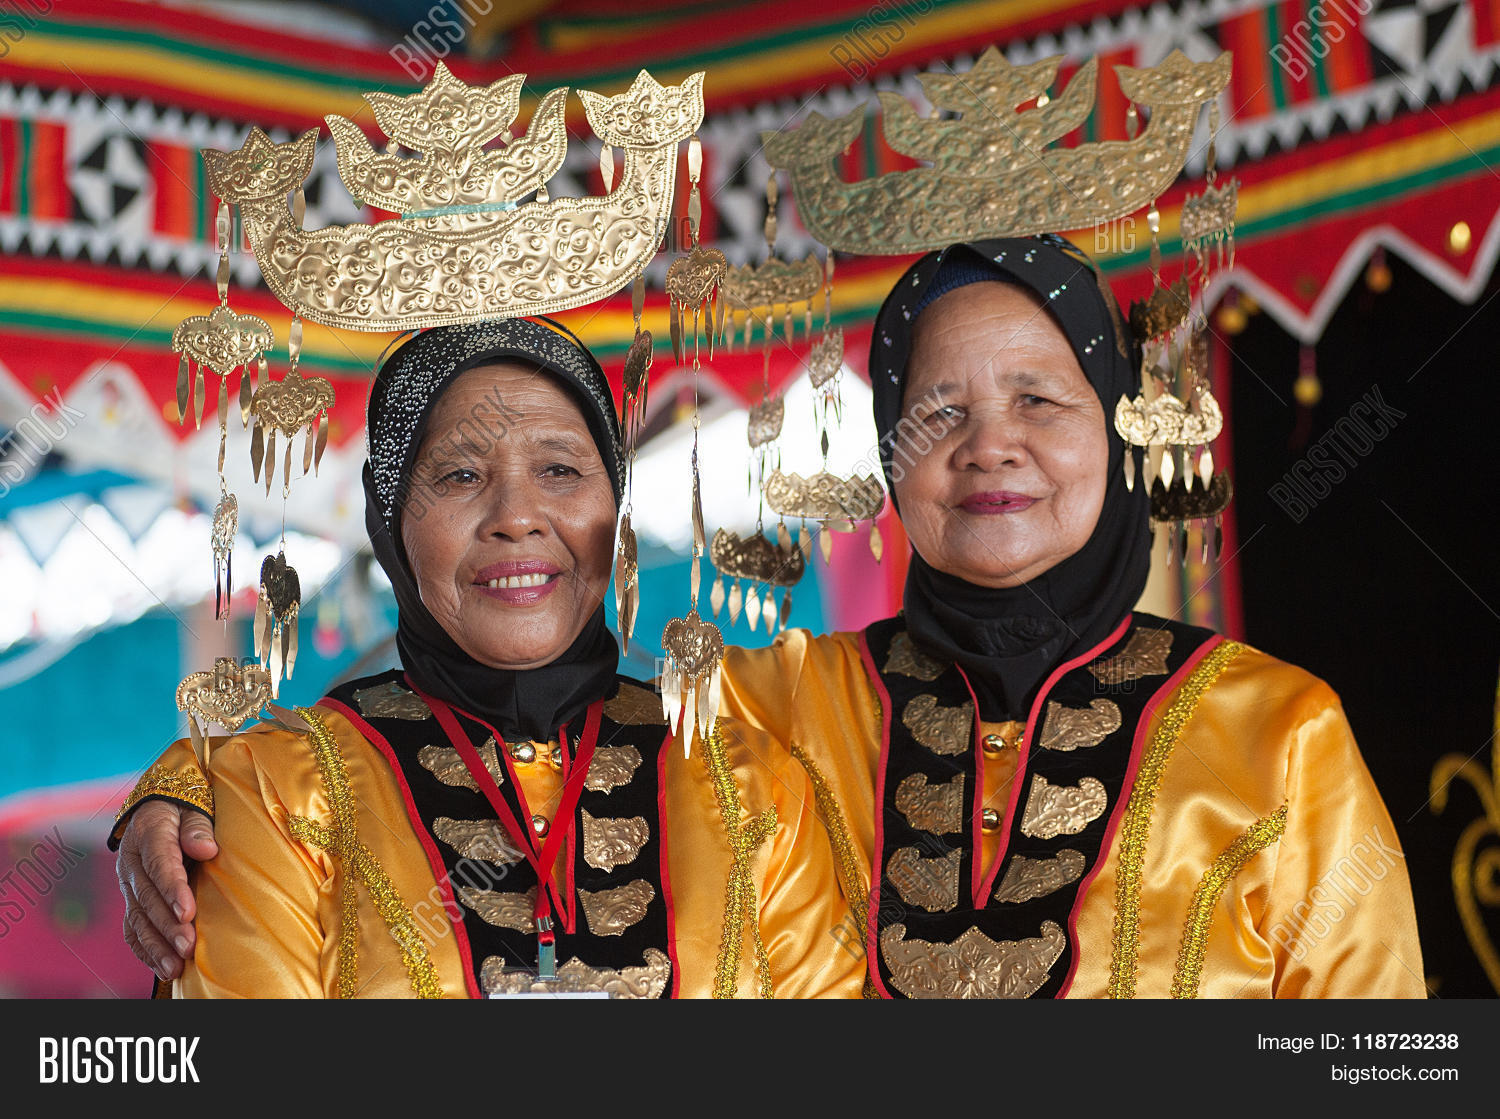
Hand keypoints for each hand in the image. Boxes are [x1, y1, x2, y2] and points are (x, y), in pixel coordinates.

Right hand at [116, 800, 218, 980]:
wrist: (161, 805)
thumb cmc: (187, 807)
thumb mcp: (195, 805)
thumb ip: (198, 826)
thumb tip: (206, 848)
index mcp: (147, 832)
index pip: (159, 863)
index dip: (172, 888)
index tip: (188, 912)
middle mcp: (131, 861)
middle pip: (147, 897)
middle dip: (167, 925)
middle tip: (188, 946)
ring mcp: (128, 882)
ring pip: (137, 918)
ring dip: (155, 945)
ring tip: (175, 967)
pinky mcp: (131, 898)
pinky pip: (132, 928)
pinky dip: (145, 950)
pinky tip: (162, 968)